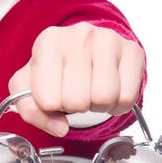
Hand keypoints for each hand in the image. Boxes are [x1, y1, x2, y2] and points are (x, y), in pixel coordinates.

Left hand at [8, 22, 144, 136]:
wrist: (84, 50)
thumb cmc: (55, 70)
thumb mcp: (28, 88)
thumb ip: (31, 111)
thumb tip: (59, 127)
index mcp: (48, 42)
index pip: (47, 100)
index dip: (51, 106)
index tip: (54, 94)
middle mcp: (78, 35)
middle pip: (77, 101)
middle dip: (75, 107)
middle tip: (75, 94)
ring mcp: (108, 40)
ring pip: (104, 98)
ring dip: (98, 106)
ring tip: (92, 92)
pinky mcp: (133, 51)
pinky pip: (127, 97)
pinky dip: (118, 104)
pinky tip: (110, 90)